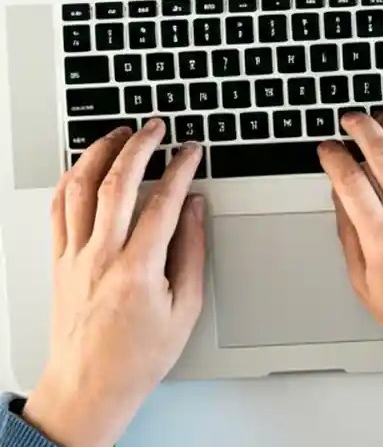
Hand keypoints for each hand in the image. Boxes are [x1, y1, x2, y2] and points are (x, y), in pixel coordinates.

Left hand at [23, 119, 206, 446]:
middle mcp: (101, 257)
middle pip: (117, 183)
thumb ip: (192, 252)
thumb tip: (194, 209)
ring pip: (81, 189)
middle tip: (155, 127)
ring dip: (100, 154)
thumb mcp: (186, 308)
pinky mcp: (59, 261)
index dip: (181, 169)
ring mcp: (74, 257)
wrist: (90, 385)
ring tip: (118, 134)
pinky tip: (83, 167)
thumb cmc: (139, 356)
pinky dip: (70, 181)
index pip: (163, 202)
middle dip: (140, 146)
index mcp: (138, 269)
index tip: (192, 152)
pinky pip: (58, 209)